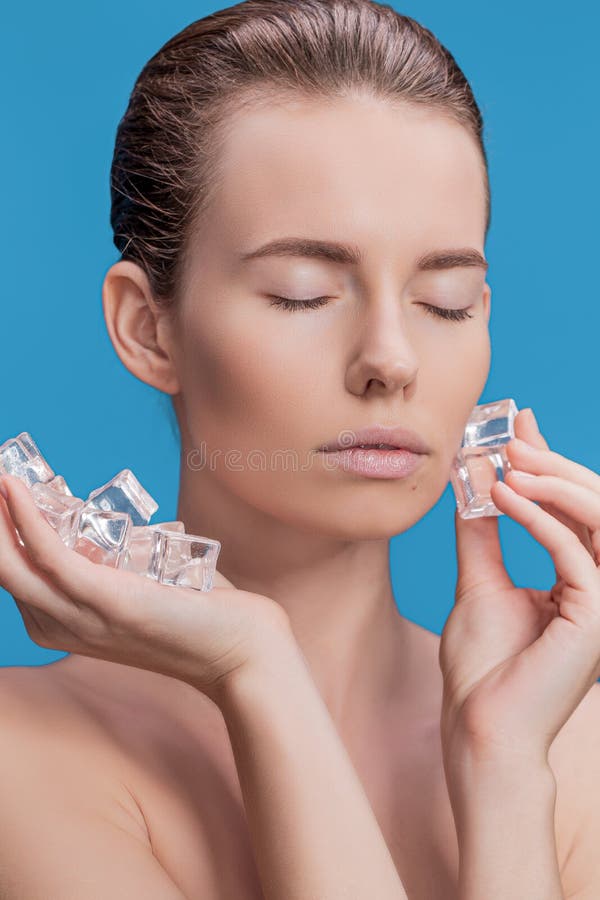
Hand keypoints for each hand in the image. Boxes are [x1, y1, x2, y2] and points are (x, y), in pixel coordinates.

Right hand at [0, 474, 291, 704]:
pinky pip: (48, 554)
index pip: (13, 568)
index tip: (6, 485)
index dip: (5, 525)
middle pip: (1, 566)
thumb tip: (123, 527)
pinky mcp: (104, 600)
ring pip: (9, 563)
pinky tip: (13, 486)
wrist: (239, 651)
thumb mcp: (140, 585)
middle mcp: (56, 625)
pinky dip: (25, 516)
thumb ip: (121, 562)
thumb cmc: (195, 615)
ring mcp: (77, 618)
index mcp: (60, 622)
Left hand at [439, 408, 599, 764]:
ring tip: (511, 460)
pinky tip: (505, 496)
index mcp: (576, 583)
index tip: (520, 425)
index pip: (572, 510)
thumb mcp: (478, 580)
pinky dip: (541, 518)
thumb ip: (483, 531)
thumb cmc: (481, 665)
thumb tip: (477, 480)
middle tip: (513, 437)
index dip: (550, 463)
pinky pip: (576, 551)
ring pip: (598, 522)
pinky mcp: (596, 616)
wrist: (478, 722)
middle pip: (593, 508)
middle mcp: (598, 588)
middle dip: (554, 465)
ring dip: (555, 483)